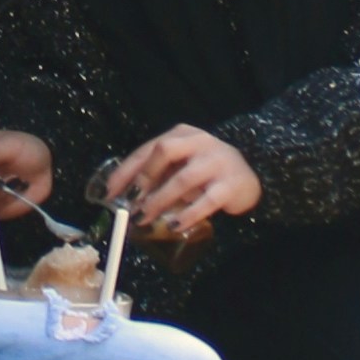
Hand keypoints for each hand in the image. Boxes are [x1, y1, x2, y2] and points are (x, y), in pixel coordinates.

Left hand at [107, 125, 262, 242]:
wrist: (249, 176)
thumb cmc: (206, 171)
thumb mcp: (182, 164)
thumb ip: (158, 173)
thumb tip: (123, 197)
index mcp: (182, 134)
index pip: (149, 148)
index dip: (126, 170)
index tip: (110, 191)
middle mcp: (200, 142)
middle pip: (165, 151)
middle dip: (144, 177)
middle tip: (130, 202)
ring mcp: (217, 162)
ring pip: (183, 179)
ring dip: (160, 200)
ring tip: (145, 217)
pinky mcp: (230, 185)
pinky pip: (206, 201)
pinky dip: (187, 215)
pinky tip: (174, 225)